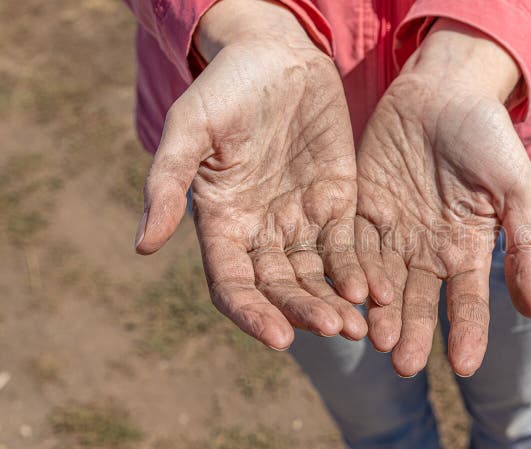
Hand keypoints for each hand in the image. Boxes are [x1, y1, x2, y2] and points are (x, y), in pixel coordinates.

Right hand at [134, 0, 370, 348]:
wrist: (276, 54)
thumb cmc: (225, 88)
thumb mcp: (189, 129)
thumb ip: (169, 183)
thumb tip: (142, 246)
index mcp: (222, 222)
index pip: (234, 284)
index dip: (253, 313)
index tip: (278, 339)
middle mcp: (261, 230)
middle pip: (282, 287)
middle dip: (306, 312)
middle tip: (335, 330)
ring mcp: (300, 218)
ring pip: (318, 274)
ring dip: (337, 302)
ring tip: (361, 326)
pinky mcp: (337, 201)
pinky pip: (349, 244)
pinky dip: (360, 269)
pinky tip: (376, 290)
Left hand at [356, 19, 530, 376]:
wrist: (445, 89)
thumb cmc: (489, 137)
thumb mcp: (516, 190)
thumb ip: (523, 247)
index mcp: (466, 250)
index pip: (468, 303)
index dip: (469, 333)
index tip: (465, 366)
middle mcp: (426, 251)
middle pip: (418, 301)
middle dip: (412, 332)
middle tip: (402, 363)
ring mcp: (391, 232)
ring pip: (381, 282)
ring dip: (378, 311)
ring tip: (374, 338)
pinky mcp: (359, 209)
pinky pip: (352, 245)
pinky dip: (351, 269)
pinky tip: (348, 292)